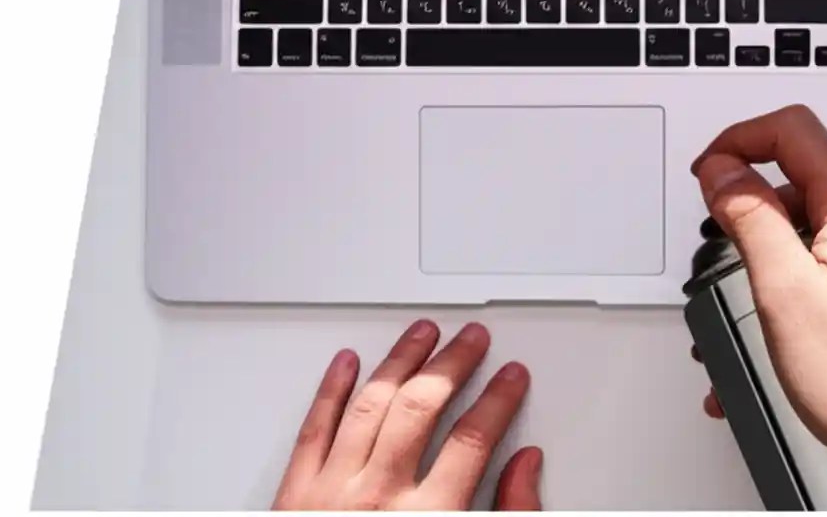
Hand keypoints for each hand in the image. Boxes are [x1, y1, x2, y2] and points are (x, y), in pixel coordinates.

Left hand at [273, 321, 541, 510]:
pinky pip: (314, 429)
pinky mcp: (292, 497)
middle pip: (421, 407)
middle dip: (453, 364)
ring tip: (421, 335)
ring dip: (399, 361)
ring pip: (369, 404)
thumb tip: (526, 467)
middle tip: (472, 341)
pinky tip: (346, 364)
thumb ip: (512, 515)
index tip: (512, 377)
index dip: (499, 399)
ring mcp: (329, 494)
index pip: (472, 437)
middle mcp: (375, 499)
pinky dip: (330, 391)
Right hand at [691, 105, 826, 509]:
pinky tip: (784, 332)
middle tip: (723, 254)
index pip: (794, 131)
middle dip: (751, 214)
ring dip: (771, 260)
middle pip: (801, 181)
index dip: (738, 140)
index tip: (707, 173)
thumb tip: (724, 170)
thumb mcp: (784, 292)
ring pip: (815, 229)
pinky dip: (799, 285)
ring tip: (754, 313)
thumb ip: (750, 218)